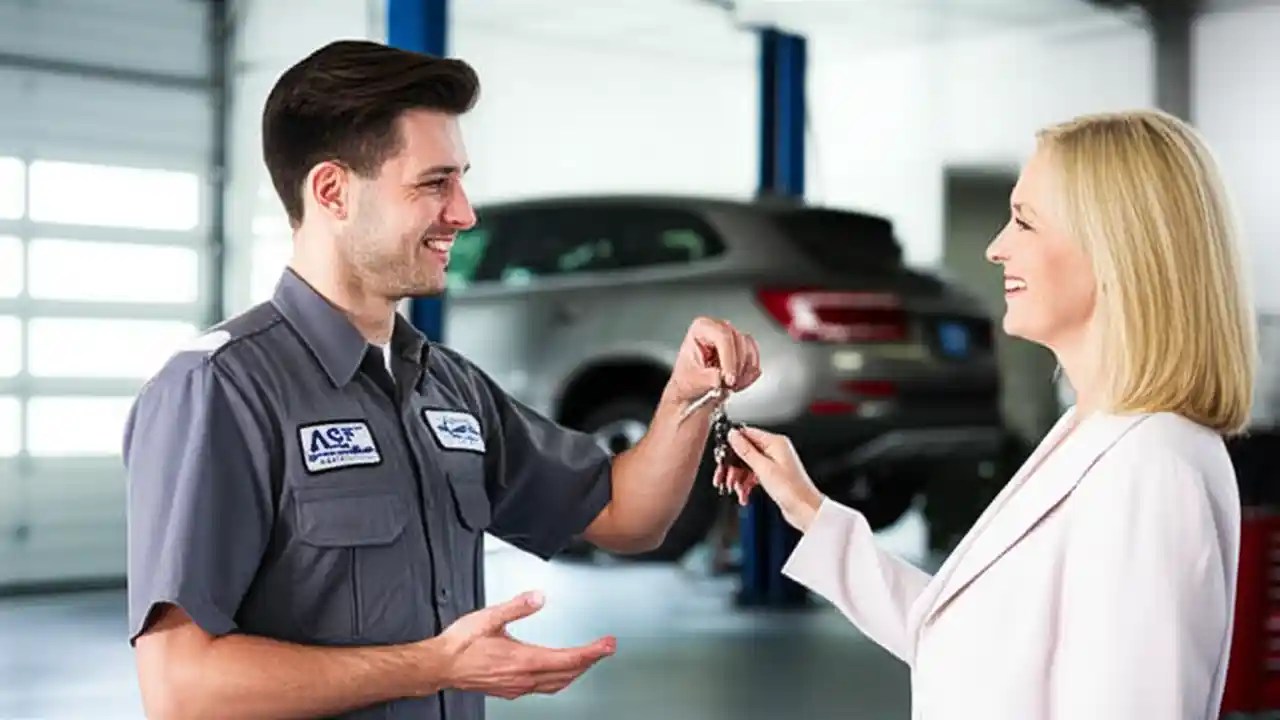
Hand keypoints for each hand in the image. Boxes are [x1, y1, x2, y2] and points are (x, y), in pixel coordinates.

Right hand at [435, 591, 615, 699]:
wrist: (440, 666)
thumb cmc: (459, 645)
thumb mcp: (489, 617)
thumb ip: (517, 606)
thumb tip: (538, 597)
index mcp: (522, 659)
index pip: (567, 659)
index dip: (591, 652)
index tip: (607, 645)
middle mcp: (523, 677)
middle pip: (567, 674)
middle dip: (590, 661)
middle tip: (605, 649)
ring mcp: (517, 686)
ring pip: (556, 685)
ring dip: (576, 672)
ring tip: (588, 659)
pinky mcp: (510, 689)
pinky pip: (543, 688)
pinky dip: (559, 679)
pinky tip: (558, 673)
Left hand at [669, 317, 761, 404]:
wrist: (690, 387)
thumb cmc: (687, 379)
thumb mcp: (693, 380)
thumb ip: (708, 378)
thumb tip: (720, 377)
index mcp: (702, 327)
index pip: (723, 337)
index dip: (729, 359)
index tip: (729, 379)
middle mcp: (719, 328)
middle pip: (739, 342)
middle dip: (737, 367)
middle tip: (729, 385)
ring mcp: (731, 336)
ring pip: (749, 349)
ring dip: (745, 371)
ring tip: (732, 385)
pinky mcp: (741, 347)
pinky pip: (754, 356)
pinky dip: (750, 372)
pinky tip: (740, 383)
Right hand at [726, 427, 824, 530]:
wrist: (804, 510)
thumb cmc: (792, 490)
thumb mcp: (763, 468)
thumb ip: (746, 450)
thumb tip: (733, 435)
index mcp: (776, 442)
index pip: (747, 433)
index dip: (732, 444)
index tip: (722, 455)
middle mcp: (775, 450)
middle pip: (745, 451)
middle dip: (733, 466)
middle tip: (724, 477)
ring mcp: (774, 463)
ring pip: (747, 465)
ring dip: (738, 478)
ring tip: (735, 489)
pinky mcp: (772, 475)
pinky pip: (753, 475)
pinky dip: (746, 484)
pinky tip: (744, 493)